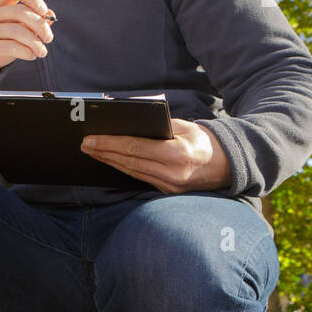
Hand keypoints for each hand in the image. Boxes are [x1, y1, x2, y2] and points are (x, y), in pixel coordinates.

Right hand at [0, 0, 55, 75]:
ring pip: (17, 31)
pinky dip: (26, 52)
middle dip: (40, 25)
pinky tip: (31, 56)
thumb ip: (34, 22)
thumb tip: (50, 15)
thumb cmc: (4, 42)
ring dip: (35, 43)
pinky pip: (10, 46)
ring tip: (42, 52)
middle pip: (19, 11)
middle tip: (49, 38)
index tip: (45, 11)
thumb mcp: (21, 30)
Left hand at [80, 118, 230, 193]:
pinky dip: (122, 168)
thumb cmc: (204, 141)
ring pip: (131, 172)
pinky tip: (109, 161)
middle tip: (84, 145)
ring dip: (109, 161)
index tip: (90, 139)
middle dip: (103, 152)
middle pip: (129, 162)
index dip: (110, 144)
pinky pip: (139, 178)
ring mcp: (169, 186)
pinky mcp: (166, 191)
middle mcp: (172, 174)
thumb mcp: (185, 127)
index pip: (135, 148)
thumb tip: (129, 120)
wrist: (227, 165)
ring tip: (91, 152)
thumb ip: (159, 125)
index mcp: (177, 154)